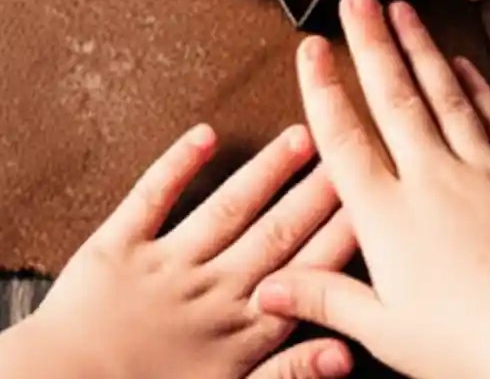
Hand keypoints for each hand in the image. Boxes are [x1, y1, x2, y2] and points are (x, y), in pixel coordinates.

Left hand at [35, 124, 355, 377]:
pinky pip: (150, 198)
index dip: (342, 235)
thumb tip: (345, 353)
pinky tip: (204, 136)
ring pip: (227, 208)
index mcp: (238, 333)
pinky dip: (177, 164)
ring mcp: (164, 265)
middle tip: (352, 152)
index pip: (305, 274)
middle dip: (318, 191)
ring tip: (299, 134)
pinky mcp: (116, 248)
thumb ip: (286, 376)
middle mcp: (209, 291)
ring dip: (266, 171)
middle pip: (275, 232)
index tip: (372, 202)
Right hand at [255, 0, 489, 378]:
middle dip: (371, 43)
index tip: (311, 49)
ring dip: (421, 49)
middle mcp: (433, 181)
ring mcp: (484, 174)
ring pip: (445, 96)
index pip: (344, 139)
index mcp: (389, 217)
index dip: (323, 89)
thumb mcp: (385, 331)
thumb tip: (266, 288)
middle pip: (394, 98)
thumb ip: (325, 298)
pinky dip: (477, 88)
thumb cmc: (472, 349)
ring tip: (404, 12)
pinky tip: (463, 66)